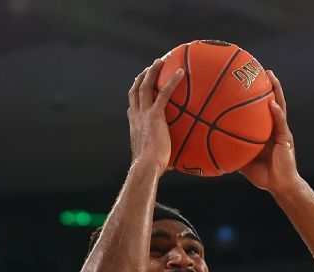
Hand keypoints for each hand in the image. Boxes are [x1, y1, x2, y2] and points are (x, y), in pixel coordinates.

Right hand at [129, 60, 184, 175]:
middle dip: (141, 78)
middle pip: (135, 91)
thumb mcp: (154, 160)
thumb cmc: (152, 168)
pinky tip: (181, 73)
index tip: (138, 90)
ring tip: (160, 61)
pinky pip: (164, 93)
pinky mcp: (155, 115)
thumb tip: (171, 166)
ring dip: (152, 72)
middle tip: (149, 69)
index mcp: (134, 126)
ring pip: (145, 86)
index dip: (134, 98)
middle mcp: (136, 117)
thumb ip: (162, 158)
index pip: (132, 108)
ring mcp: (144, 114)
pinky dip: (172, 81)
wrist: (146, 166)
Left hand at [239, 70, 301, 193]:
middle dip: (267, 85)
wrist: (279, 186)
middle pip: (271, 101)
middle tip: (260, 69)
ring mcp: (281, 131)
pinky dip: (277, 113)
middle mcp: (274, 127)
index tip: (248, 80)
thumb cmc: (263, 175)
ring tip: (270, 76)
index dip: (256, 95)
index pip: (260, 109)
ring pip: (280, 106)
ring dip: (276, 90)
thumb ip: (231, 152)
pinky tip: (272, 104)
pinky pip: (281, 123)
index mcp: (265, 131)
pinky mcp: (286, 138)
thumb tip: (210, 148)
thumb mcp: (242, 161)